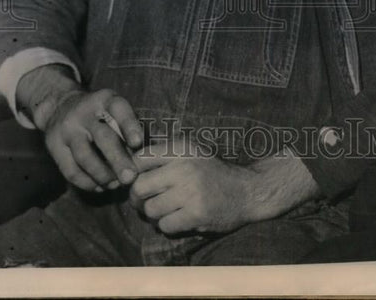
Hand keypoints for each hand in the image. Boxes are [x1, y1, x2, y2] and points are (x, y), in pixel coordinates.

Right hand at [16, 65, 143, 192]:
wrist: (60, 106)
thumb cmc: (99, 114)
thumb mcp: (113, 110)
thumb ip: (129, 129)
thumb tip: (143, 157)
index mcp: (105, 100)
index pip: (119, 109)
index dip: (129, 126)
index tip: (138, 143)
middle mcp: (85, 112)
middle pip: (103, 137)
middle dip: (118, 159)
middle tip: (130, 177)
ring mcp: (68, 129)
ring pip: (85, 156)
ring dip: (103, 175)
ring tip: (115, 185)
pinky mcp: (54, 145)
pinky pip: (71, 170)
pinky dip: (87, 183)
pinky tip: (99, 187)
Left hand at [129, 140, 250, 234]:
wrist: (248, 190)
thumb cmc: (213, 173)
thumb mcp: (192, 153)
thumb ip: (164, 156)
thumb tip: (127, 166)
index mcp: (180, 149)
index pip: (139, 159)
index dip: (131, 173)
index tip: (136, 181)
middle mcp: (184, 167)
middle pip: (138, 187)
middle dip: (137, 199)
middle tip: (144, 203)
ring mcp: (190, 191)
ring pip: (150, 210)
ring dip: (154, 216)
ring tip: (165, 212)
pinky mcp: (196, 214)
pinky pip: (165, 226)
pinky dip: (167, 227)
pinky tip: (178, 220)